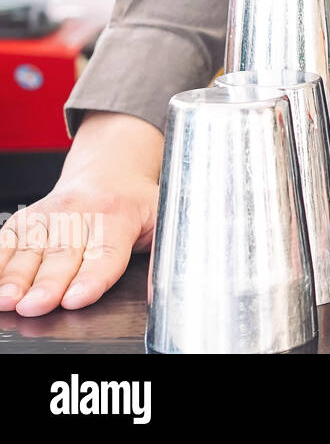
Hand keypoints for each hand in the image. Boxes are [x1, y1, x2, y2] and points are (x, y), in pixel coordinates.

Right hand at [0, 112, 161, 316]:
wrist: (108, 173)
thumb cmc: (135, 205)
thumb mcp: (162, 221)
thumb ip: (163, 255)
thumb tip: (162, 289)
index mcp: (118, 215)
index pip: (105, 252)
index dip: (90, 278)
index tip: (75, 299)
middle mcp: (79, 212)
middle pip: (62, 255)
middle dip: (47, 284)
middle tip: (35, 306)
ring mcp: (48, 215)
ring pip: (30, 250)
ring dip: (16, 277)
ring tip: (8, 300)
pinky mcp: (23, 220)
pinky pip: (5, 243)